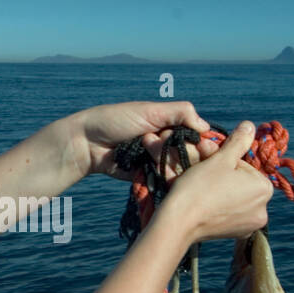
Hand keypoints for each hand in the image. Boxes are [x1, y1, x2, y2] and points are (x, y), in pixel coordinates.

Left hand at [70, 101, 221, 181]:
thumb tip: (207, 128)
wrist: (87, 143)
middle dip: (176, 148)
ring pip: (180, 170)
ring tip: (144, 146)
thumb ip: (182, 112)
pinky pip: (165, 182)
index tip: (200, 143)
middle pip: (193, 156)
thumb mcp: (151, 110)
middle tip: (154, 138)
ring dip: (164, 158)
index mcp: (172, 125)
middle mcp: (169, 145)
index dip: (203, 143)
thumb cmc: (116, 120)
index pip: (200, 138)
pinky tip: (147, 164)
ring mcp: (159, 163)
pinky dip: (160, 173)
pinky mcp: (148, 178)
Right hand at [161, 121, 272, 242]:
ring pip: (234, 197)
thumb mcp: (220, 159)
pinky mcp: (234, 234)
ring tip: (201, 185)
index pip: (245, 165)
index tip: (207, 160)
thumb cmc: (200, 188)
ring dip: (219, 188)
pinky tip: (203, 202)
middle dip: (222, 173)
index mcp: (265, 190)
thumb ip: (238, 142)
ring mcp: (249, 225)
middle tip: (202, 170)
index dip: (224, 160)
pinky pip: (228, 212)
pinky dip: (218, 205)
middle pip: (241, 182)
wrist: (179, 222)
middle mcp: (262, 210)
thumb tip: (249, 126)